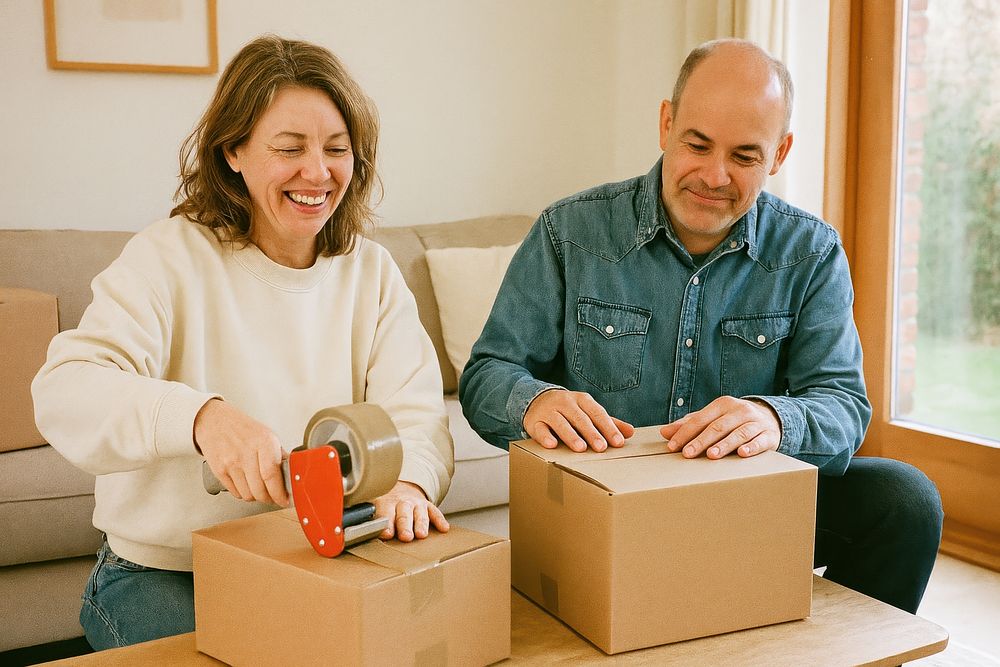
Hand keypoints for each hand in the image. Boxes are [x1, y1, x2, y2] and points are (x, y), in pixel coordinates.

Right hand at [194, 398, 289, 505]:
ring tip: (259, 489)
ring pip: (248, 495)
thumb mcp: (267, 435)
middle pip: (260, 489)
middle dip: (270, 498)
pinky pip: (235, 492)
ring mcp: (231, 462)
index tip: (284, 499)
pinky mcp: (219, 470)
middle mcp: (247, 452)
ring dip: (256, 496)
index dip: (279, 493)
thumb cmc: (243, 428)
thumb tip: (293, 474)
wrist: (214, 421)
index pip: (272, 475)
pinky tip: (246, 484)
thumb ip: (280, 455)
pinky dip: (243, 493)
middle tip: (274, 497)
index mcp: (264, 442)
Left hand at [373, 481, 449, 541]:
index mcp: (386, 503)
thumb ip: (370, 519)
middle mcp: (402, 502)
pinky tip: (443, 528)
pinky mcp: (427, 506)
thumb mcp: (374, 506)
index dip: (386, 524)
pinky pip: (435, 512)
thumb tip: (359, 532)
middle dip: (405, 525)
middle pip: (404, 514)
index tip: (386, 534)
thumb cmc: (386, 504)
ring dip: (421, 524)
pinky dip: (440, 520)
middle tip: (406, 537)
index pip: (385, 514)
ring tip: (421, 534)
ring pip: (420, 513)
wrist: (400, 488)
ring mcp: (416, 504)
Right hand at [523, 389, 634, 451]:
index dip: (608, 427)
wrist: (537, 399)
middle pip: (580, 418)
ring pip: (560, 423)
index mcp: (582, 400)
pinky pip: (540, 429)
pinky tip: (552, 445)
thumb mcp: (588, 412)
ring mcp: (549, 411)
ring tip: (580, 448)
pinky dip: (545, 436)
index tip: (618, 442)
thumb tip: (630, 432)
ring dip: (570, 435)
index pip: (597, 413)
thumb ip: (608, 422)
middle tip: (601, 447)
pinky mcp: (534, 421)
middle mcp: (565, 403)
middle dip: (591, 433)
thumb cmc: (569, 410)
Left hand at [659, 396, 780, 459]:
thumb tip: (664, 432)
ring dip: (724, 445)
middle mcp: (739, 411)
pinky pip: (760, 440)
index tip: (673, 447)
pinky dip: (752, 447)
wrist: (770, 418)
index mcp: (722, 404)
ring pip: (738, 433)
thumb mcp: (712, 418)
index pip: (700, 419)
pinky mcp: (769, 434)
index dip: (685, 433)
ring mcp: (756, 422)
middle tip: (688, 454)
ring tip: (712, 455)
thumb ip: (690, 425)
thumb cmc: (733, 420)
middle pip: (717, 427)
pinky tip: (742, 454)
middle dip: (701, 441)